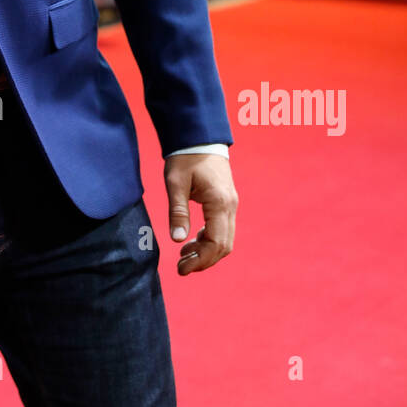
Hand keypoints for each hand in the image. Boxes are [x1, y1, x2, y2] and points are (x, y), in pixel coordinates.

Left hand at [164, 154, 237, 274]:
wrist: (199, 137)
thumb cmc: (185, 157)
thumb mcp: (175, 184)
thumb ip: (178, 212)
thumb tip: (178, 241)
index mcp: (219, 202)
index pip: (216, 242)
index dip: (200, 260)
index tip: (181, 269)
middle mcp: (230, 206)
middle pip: (223, 245)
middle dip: (203, 261)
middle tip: (181, 268)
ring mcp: (231, 204)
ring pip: (225, 239)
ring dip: (206, 252)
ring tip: (183, 257)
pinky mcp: (226, 202)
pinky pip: (222, 229)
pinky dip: (209, 240)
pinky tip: (192, 242)